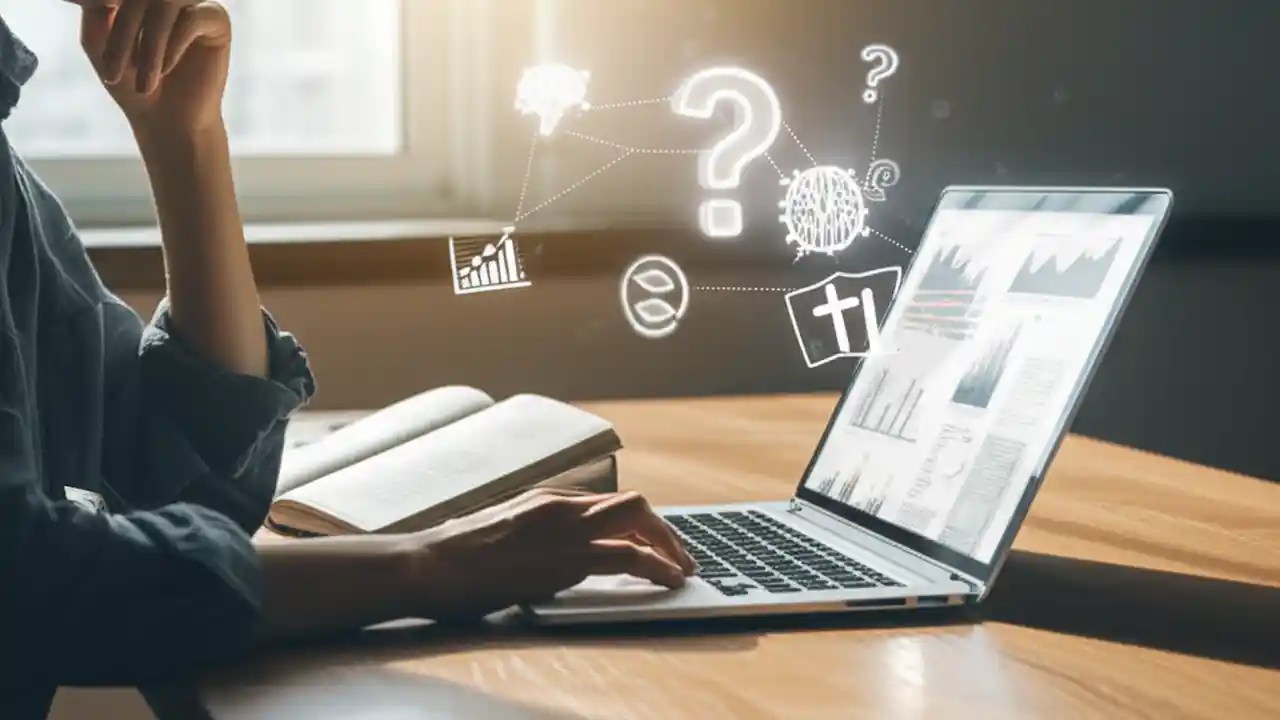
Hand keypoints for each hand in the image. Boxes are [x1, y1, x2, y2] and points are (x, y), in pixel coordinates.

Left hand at [70, 0, 230, 133]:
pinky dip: (172, 46)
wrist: (167, 119)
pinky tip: (166, 71)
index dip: (98, 3)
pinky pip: (191, 18)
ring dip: (149, 43)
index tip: (91, 27)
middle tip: (112, 72)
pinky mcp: (216, 18)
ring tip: (142, 81)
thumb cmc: (130, 82)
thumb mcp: (97, 41)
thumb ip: (92, 6)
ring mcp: (192, 1)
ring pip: (165, 1)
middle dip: (122, 31)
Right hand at [412, 489, 697, 620]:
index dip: (637, 527)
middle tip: (679, 558)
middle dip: (663, 531)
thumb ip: (532, 540)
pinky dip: (657, 565)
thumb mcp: (500, 536)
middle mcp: (560, 506)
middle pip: (632, 505)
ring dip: (669, 546)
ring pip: (638, 520)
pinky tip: (669, 581)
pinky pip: (627, 555)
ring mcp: (564, 528)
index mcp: (545, 500)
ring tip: (683, 570)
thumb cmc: (453, 558)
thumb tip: (549, 560)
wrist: (427, 564)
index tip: (653, 545)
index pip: (607, 505)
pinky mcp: (565, 557)